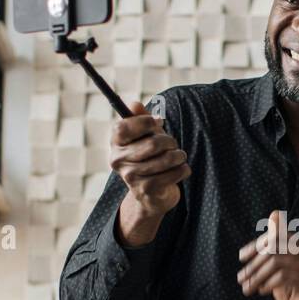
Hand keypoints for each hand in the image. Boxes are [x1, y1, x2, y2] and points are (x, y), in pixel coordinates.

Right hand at [111, 100, 189, 245]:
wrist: (151, 195)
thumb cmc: (150, 158)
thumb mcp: (145, 137)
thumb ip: (141, 119)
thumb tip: (134, 104)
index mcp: (116, 143)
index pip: (125, 127)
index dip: (145, 122)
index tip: (158, 123)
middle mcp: (118, 160)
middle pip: (152, 143)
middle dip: (169, 141)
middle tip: (173, 145)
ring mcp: (131, 177)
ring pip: (166, 159)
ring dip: (179, 156)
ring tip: (180, 157)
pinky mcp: (145, 190)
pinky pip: (172, 174)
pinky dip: (182, 170)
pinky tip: (181, 169)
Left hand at [237, 210, 298, 299]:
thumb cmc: (290, 289)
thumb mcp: (279, 265)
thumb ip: (276, 244)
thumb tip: (275, 213)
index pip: (277, 237)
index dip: (257, 245)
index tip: (241, 257)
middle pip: (276, 250)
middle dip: (254, 264)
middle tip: (240, 278)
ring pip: (277, 264)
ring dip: (257, 277)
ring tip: (247, 287)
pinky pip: (284, 278)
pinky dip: (268, 284)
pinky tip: (261, 291)